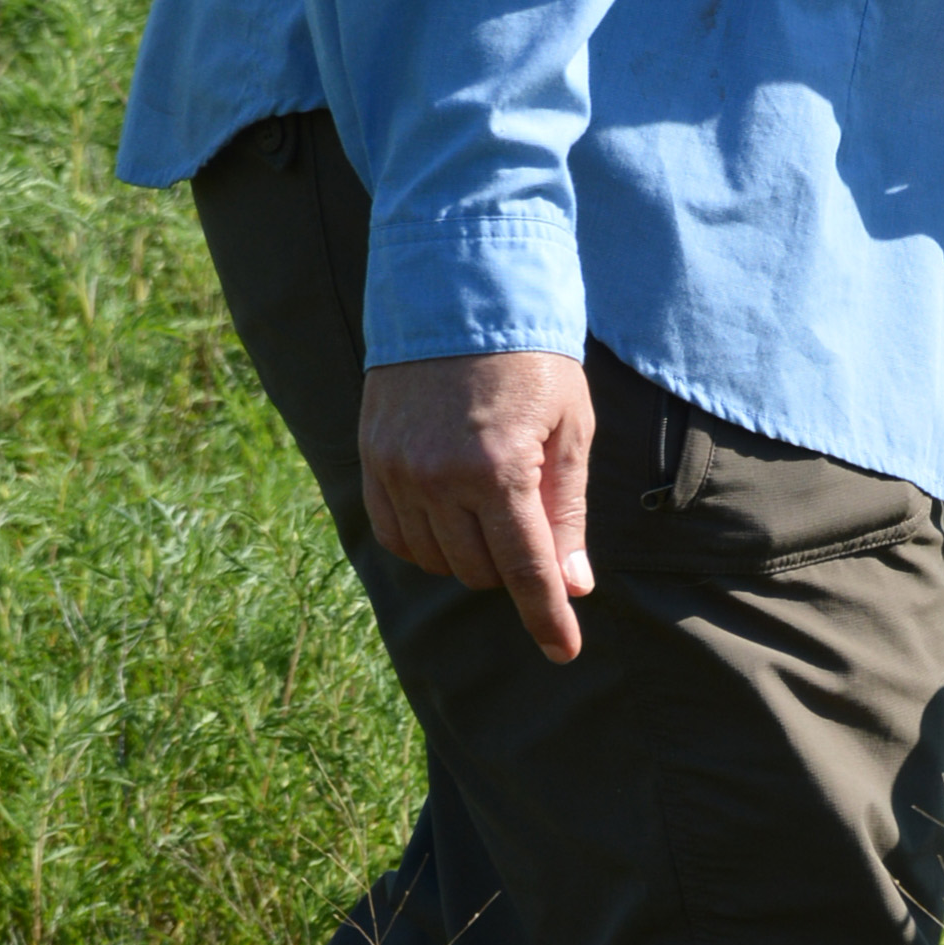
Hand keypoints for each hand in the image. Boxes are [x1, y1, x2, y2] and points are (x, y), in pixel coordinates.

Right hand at [357, 350, 595, 663]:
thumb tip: (573, 584)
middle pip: (480, 571)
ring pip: (436, 560)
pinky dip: (427, 541)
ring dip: (471, 554)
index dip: (547, 617)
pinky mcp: (370, 460)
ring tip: (495, 505)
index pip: (526, 569)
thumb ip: (567, 512)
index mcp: (499, 470)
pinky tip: (451, 514)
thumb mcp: (570, 429)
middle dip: (514, 568)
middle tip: (534, 524)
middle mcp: (439, 478)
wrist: (461, 293)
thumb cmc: (533, 359)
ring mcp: (397, 471)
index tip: (564, 652)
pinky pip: (396, 535)